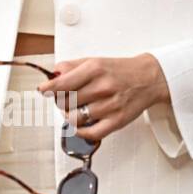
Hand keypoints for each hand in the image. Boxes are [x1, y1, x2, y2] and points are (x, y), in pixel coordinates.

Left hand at [38, 53, 170, 142]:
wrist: (149, 78)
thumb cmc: (120, 70)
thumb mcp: (94, 60)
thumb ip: (71, 66)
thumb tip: (52, 74)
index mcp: (94, 70)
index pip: (62, 83)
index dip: (48, 88)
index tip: (43, 90)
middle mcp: (102, 87)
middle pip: (66, 102)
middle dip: (60, 101)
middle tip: (64, 98)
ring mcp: (110, 106)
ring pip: (75, 118)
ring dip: (69, 115)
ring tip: (74, 109)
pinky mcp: (117, 121)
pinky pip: (91, 133)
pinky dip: (80, 131)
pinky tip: (80, 123)